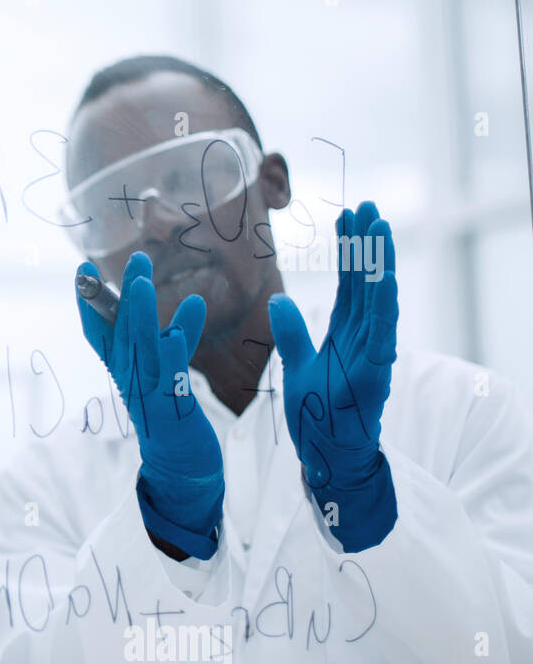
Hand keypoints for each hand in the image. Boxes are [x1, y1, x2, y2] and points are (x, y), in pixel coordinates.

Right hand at [76, 253, 223, 558]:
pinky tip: (183, 324)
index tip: (82, 268)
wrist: (181, 472)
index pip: (99, 333)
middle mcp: (131, 382)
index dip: (89, 302)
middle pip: (120, 334)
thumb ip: (174, 340)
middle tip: (130, 259)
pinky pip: (171, 379)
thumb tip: (188, 303)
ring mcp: (149, 398)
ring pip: (140, 352)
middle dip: (120, 296)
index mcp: (125, 372)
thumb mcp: (169, 374)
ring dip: (140, 317)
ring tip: (143, 283)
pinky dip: (175, 351)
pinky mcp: (172, 414)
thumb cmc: (173, 419)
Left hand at [268, 200, 397, 551]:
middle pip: (366, 284)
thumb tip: (278, 300)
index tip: (347, 217)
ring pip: (379, 300)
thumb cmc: (317, 416)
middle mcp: (364, 339)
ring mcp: (373, 354)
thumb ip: (291, 334)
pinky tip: (385, 276)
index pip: (349, 284)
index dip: (349, 251)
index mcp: (345, 335)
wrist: (326, 458)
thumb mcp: (295, 368)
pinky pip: (382, 333)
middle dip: (367, 245)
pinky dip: (384, 305)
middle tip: (366, 205)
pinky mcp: (375, 373)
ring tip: (379, 226)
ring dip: (379, 262)